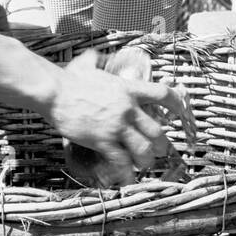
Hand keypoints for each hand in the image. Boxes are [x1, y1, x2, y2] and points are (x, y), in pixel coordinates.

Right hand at [50, 50, 188, 186]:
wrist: (54, 92)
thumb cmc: (69, 78)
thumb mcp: (89, 64)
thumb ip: (98, 60)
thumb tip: (96, 56)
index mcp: (128, 89)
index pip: (163, 95)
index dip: (177, 105)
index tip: (181, 113)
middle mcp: (127, 108)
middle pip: (157, 131)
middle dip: (161, 145)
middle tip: (158, 150)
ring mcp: (116, 126)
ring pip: (144, 150)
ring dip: (146, 160)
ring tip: (143, 165)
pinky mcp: (103, 141)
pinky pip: (121, 162)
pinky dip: (126, 173)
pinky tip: (126, 179)